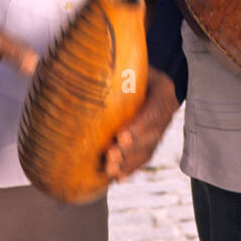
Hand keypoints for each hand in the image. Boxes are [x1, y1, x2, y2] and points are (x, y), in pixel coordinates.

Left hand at [104, 67, 178, 182]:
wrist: (141, 73)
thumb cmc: (128, 65)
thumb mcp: (127, 62)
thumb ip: (111, 66)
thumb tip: (74, 65)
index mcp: (163, 89)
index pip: (155, 110)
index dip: (139, 126)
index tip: (120, 137)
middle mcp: (166, 110)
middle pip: (152, 134)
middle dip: (131, 149)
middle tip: (110, 156)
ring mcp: (161, 127)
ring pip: (148, 149)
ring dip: (129, 163)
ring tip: (110, 171)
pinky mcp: (151, 139)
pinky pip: (144, 156)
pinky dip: (130, 168)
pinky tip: (117, 178)